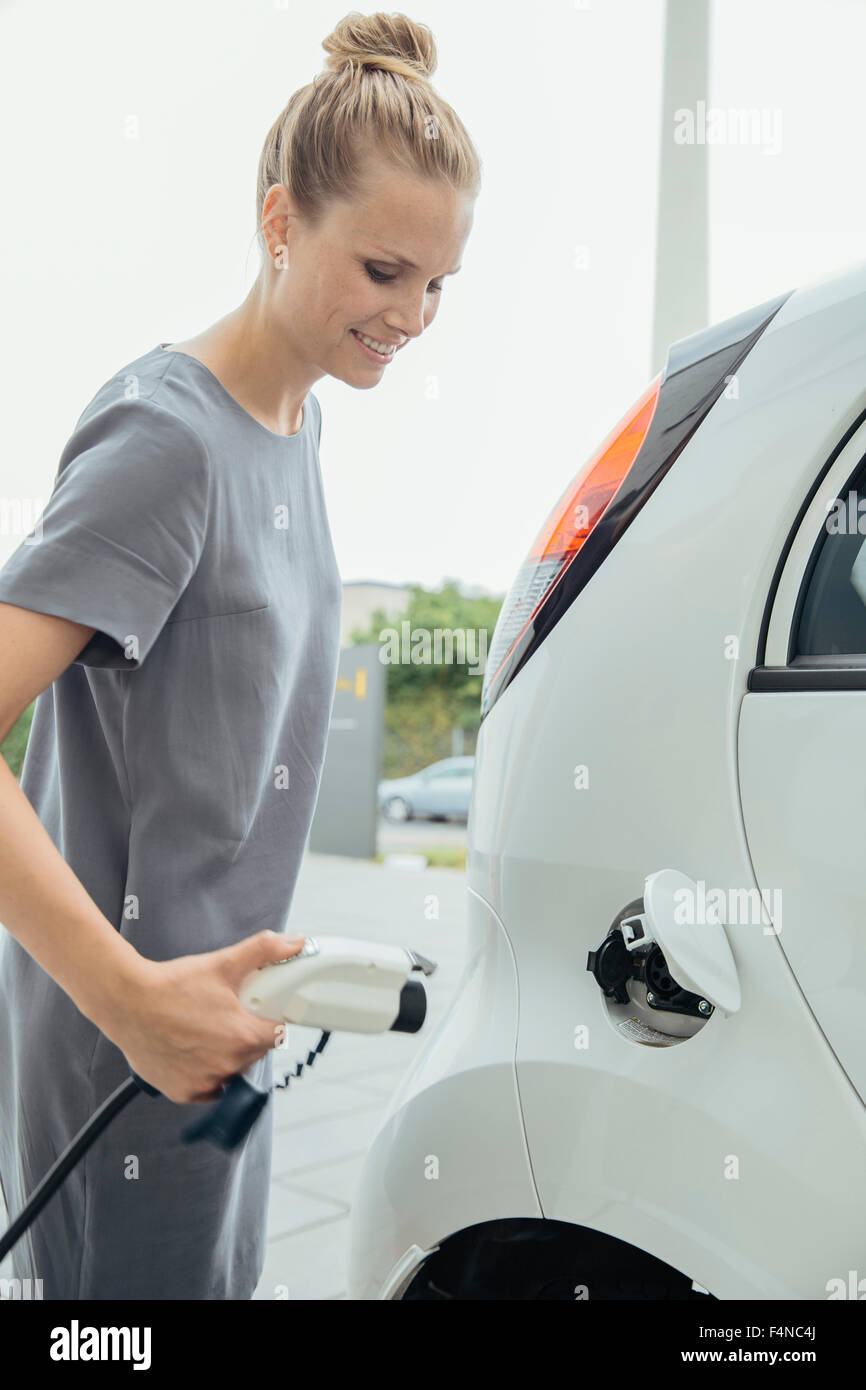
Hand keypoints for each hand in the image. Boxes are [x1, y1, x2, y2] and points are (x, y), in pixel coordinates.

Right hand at [99, 929, 304, 1103]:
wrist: (125, 1002)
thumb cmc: (169, 987)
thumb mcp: (223, 964)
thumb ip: (264, 951)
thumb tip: (293, 943)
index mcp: (243, 1036)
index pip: (278, 1034)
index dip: (271, 1019)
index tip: (261, 1012)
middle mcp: (227, 1064)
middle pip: (255, 1052)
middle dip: (248, 1034)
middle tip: (227, 1014)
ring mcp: (205, 1081)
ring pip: (232, 1070)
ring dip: (227, 1054)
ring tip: (206, 1029)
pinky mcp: (184, 1092)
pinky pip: (209, 1087)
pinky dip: (206, 1073)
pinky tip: (194, 1050)